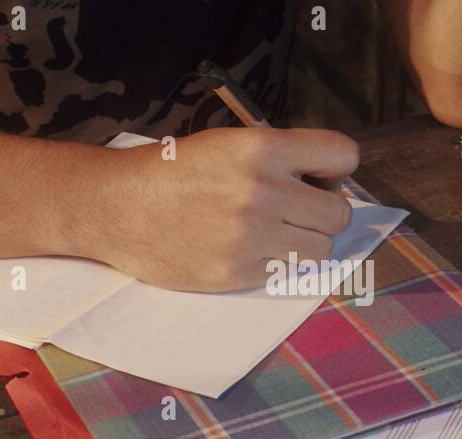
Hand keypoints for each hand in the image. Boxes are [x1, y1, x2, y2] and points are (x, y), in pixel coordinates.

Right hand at [67, 128, 359, 291]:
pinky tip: (250, 248)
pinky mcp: (239, 271)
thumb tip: (328, 182)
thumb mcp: (227, 143)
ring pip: (322, 248)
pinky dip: (278, 261)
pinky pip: (289, 270)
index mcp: (262, 148)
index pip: (344, 155)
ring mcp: (253, 236)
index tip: (319, 177)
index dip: (336, 169)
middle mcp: (263, 191)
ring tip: (277, 231)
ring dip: (307, 241)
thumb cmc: (173, 171)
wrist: (117, 207)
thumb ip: (279, 157)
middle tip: (298, 209)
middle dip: (324, 211)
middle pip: (340, 212)